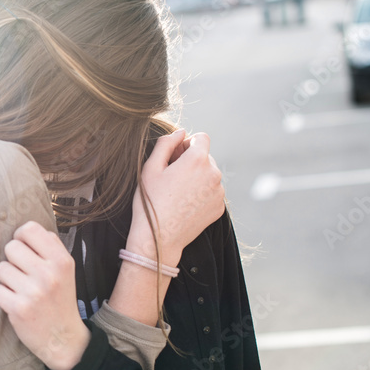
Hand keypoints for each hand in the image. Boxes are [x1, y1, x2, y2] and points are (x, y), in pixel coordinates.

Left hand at [0, 221, 89, 369]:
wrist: (63, 339)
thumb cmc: (60, 298)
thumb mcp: (65, 270)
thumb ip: (50, 246)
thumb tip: (24, 229)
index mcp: (62, 261)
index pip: (30, 229)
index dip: (21, 237)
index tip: (23, 248)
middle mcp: (49, 274)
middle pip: (11, 247)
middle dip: (13, 260)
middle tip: (22, 274)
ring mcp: (34, 292)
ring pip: (1, 268)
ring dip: (6, 279)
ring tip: (20, 289)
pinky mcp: (19, 309)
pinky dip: (1, 296)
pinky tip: (14, 302)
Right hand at [128, 129, 224, 263]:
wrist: (158, 238)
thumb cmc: (150, 201)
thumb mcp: (150, 168)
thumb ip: (166, 143)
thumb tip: (181, 132)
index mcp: (197, 160)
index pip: (202, 138)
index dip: (187, 144)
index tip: (175, 156)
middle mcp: (214, 174)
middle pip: (206, 156)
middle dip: (192, 161)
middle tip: (172, 177)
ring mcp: (219, 192)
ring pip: (210, 175)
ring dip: (197, 178)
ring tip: (177, 193)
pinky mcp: (219, 207)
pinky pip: (212, 192)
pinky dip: (202, 194)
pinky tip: (185, 204)